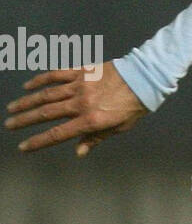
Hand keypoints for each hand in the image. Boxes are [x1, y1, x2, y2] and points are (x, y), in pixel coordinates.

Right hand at [6, 62, 147, 156]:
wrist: (146, 77)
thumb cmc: (134, 106)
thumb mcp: (119, 127)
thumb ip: (96, 138)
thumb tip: (78, 152)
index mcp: (90, 120)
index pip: (58, 134)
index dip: (38, 142)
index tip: (23, 147)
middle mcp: (81, 103)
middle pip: (46, 113)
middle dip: (25, 120)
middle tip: (9, 125)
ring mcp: (80, 85)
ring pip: (47, 94)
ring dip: (27, 101)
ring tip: (12, 108)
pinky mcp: (83, 71)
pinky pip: (58, 75)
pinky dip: (42, 79)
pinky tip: (29, 84)